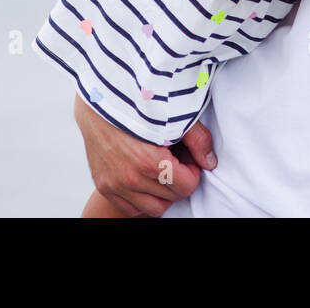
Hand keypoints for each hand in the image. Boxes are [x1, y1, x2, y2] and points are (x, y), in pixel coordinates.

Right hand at [74, 94, 215, 216]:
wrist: (98, 100)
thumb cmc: (138, 105)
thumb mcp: (174, 115)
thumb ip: (198, 139)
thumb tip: (210, 163)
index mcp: (149, 161)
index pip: (187, 186)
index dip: (192, 171)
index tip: (186, 157)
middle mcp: (130, 177)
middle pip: (172, 197)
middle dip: (179, 180)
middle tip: (174, 160)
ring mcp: (115, 184)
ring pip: (153, 208)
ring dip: (163, 193)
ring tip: (161, 170)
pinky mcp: (104, 186)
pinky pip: (131, 210)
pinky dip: (142, 200)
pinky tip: (146, 180)